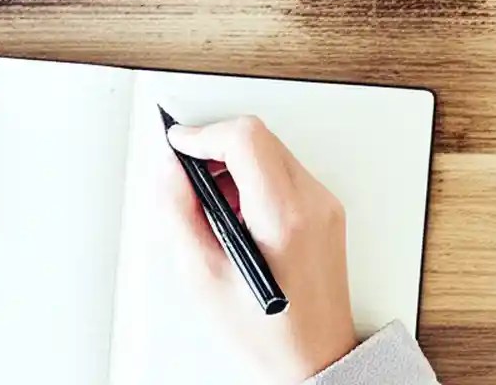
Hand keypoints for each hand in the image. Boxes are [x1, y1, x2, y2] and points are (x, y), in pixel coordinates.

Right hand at [162, 117, 356, 383]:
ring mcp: (324, 205)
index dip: (203, 134)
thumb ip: (180, 212)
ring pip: (270, 150)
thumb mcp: (203, 275)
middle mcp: (312, 202)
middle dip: (215, 147)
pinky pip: (284, 172)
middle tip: (187, 174)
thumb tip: (169, 170)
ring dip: (233, 162)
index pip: (244, 138)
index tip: (178, 145)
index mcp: (283, 215)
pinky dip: (253, 179)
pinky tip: (236, 214)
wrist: (313, 360)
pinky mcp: (326, 212)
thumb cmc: (266, 333)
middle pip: (258, 137)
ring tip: (211, 204)